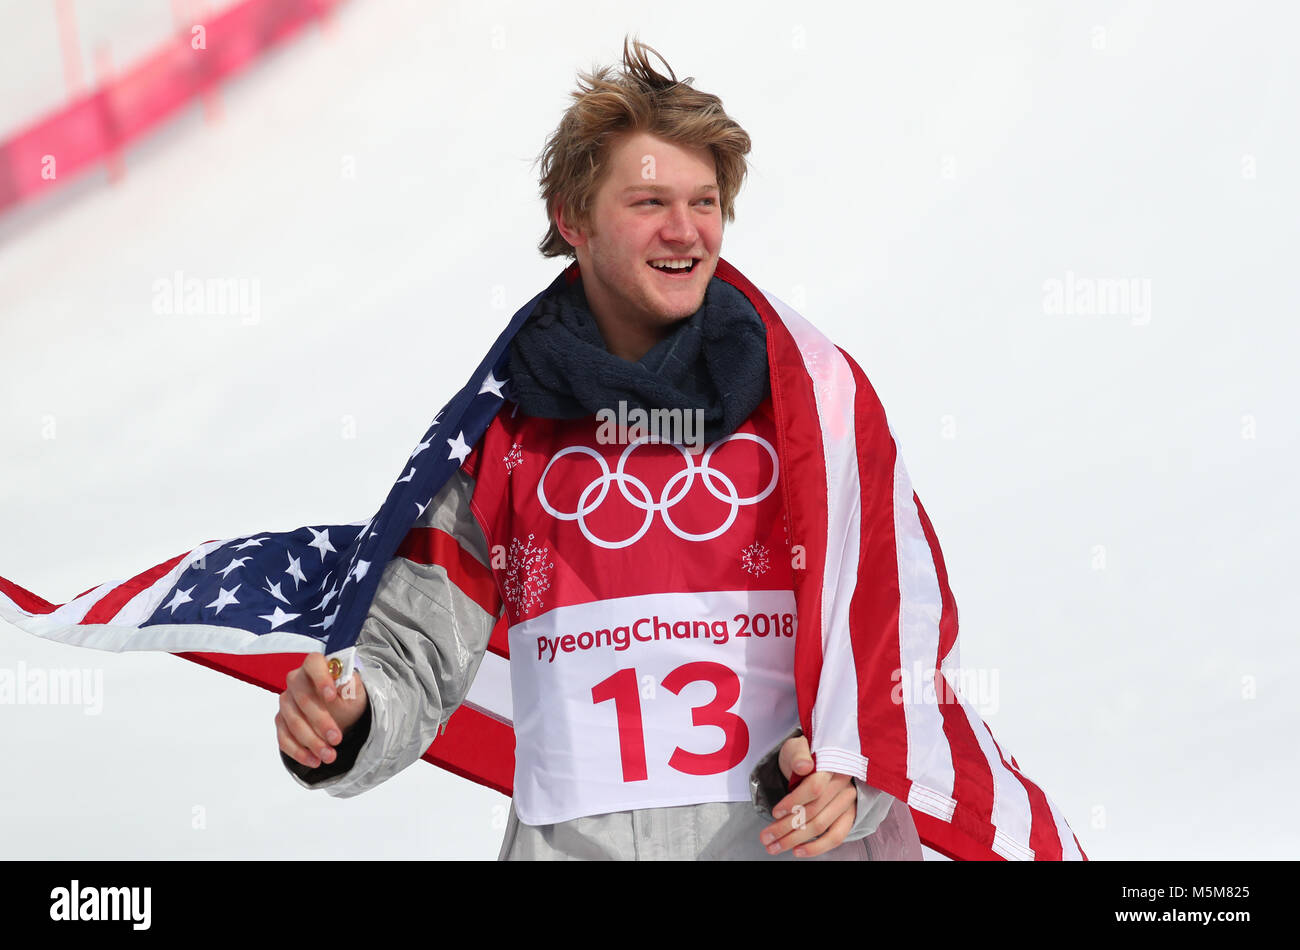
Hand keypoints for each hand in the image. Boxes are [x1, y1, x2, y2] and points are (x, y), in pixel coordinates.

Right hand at [276, 653, 367, 767]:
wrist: (342, 712)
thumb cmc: (348, 698)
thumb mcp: (355, 692)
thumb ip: (349, 686)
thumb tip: (343, 682)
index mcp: (316, 666)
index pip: (313, 663)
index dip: (320, 678)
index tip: (332, 696)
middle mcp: (296, 680)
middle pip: (303, 699)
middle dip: (320, 722)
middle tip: (337, 739)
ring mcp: (286, 701)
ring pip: (293, 722)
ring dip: (311, 742)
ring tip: (330, 756)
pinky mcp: (281, 721)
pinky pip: (284, 738)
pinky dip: (299, 752)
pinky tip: (314, 760)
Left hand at [758, 734, 856, 857]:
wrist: (819, 761)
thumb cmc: (805, 755)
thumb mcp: (797, 747)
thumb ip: (798, 755)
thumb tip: (803, 766)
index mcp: (832, 766)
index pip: (815, 788)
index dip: (794, 802)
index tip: (775, 812)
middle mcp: (843, 785)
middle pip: (814, 812)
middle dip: (786, 827)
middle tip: (766, 837)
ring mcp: (848, 801)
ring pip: (822, 826)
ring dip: (795, 840)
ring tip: (774, 846)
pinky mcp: (849, 815)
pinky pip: (837, 836)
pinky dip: (817, 847)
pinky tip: (798, 851)